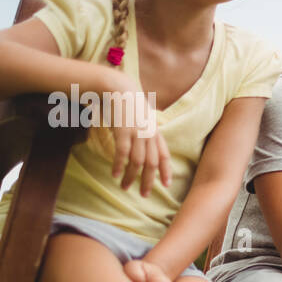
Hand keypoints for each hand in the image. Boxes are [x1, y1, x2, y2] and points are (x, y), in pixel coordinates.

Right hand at [104, 71, 170, 195]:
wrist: (116, 86)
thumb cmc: (126, 102)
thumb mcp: (141, 116)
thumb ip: (145, 130)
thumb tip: (144, 144)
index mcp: (154, 131)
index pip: (164, 155)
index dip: (166, 171)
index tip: (166, 184)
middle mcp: (149, 133)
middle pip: (152, 163)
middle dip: (148, 181)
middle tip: (144, 195)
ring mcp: (137, 132)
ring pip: (138, 162)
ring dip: (131, 177)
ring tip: (124, 187)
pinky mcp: (123, 131)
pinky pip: (123, 154)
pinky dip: (119, 166)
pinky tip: (114, 174)